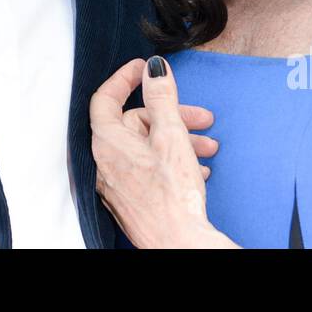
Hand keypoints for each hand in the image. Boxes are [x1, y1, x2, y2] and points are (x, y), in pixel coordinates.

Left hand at [90, 56, 237, 247]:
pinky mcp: (131, 199)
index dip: (125, 78)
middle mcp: (105, 162)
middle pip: (134, 123)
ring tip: (207, 149)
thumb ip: (161, 97)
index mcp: (108, 143)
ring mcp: (117, 183)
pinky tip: (196, 169)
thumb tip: (154, 70)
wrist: (179, 243)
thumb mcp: (170, 135)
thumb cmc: (173, 196)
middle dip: (171, 116)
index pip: (105, 98)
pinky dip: (171, 161)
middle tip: (200, 119)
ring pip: (145, 147)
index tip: (144, 68)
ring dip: (178, 141)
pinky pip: (147, 168)